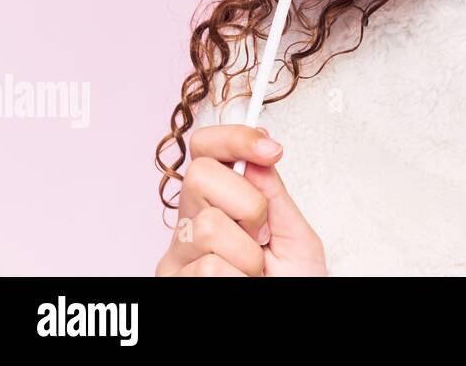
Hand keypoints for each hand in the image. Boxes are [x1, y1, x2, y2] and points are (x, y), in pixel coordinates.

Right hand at [154, 125, 327, 275]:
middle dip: (248, 204)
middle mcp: (190, 225)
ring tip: (253, 272)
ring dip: (247, 254)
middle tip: (261, 235)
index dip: (234, 139)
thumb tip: (257, 157)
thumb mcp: (295, 236)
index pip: (206, 151)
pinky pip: (208, 268)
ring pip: (209, 226)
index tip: (271, 149)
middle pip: (200, 176)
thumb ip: (275, 196)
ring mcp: (177, 255)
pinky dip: (238, 279)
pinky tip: (238, 287)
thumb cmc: (293, 285)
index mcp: (219, 204)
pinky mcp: (171, 282)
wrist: (287, 327)